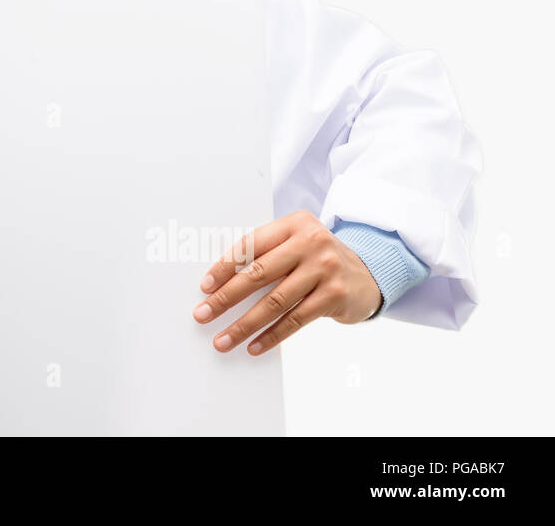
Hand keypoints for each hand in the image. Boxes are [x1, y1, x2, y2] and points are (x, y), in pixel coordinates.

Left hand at [191, 209, 382, 355]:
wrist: (368, 275)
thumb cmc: (316, 259)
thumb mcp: (295, 244)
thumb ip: (265, 254)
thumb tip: (218, 283)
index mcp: (294, 224)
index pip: (250, 245)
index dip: (224, 267)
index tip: (204, 287)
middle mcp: (310, 242)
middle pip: (258, 273)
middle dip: (225, 298)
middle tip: (202, 315)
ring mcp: (325, 269)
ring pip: (274, 302)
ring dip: (244, 324)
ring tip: (223, 339)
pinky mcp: (334, 296)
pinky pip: (294, 320)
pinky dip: (271, 336)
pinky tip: (253, 346)